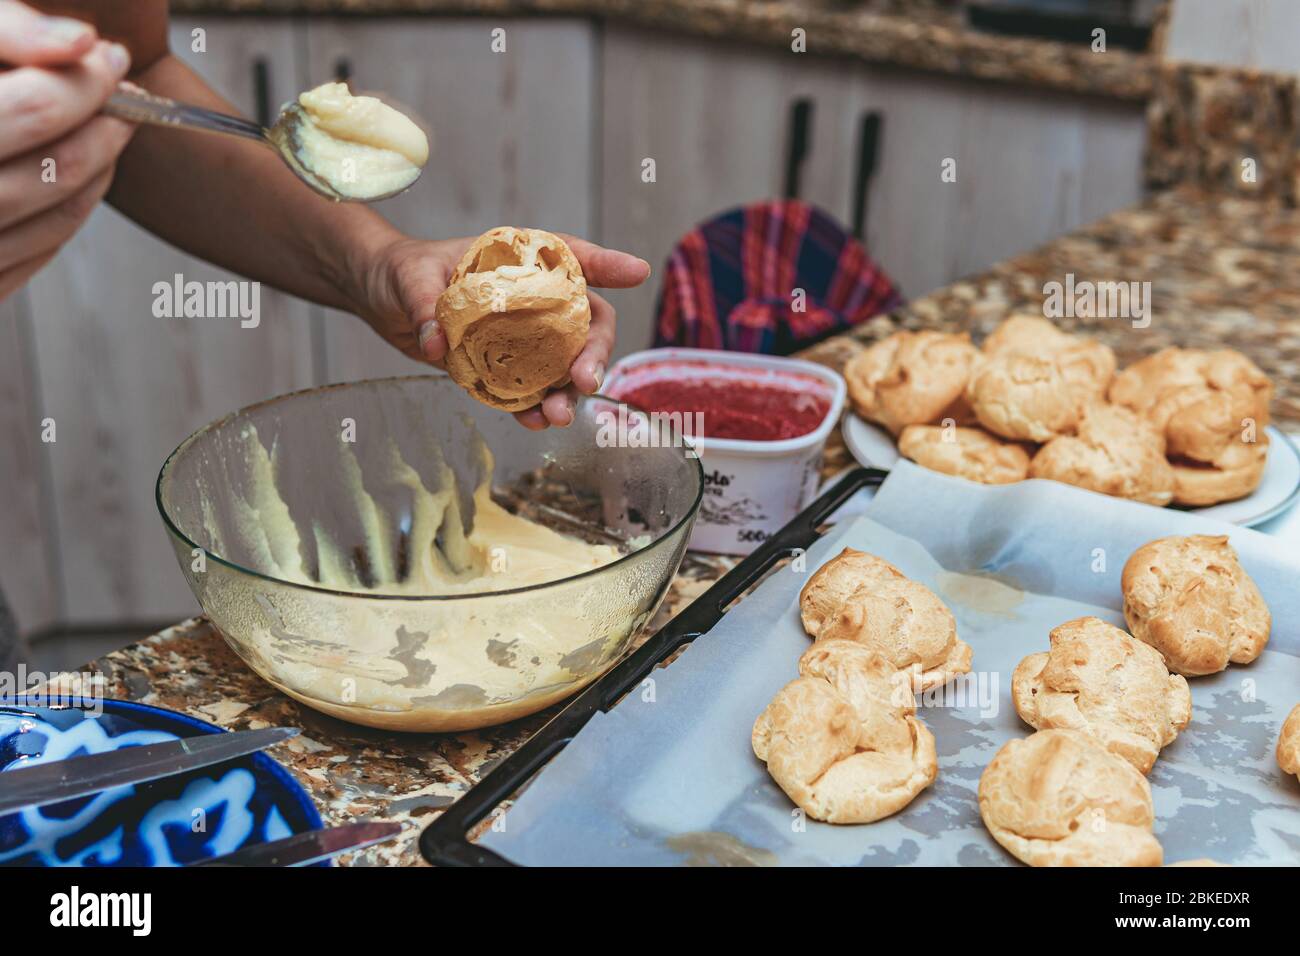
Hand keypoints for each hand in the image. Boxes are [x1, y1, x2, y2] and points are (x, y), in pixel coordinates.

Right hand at [0, 1, 134, 301]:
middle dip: (102, 126)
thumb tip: (78, 42)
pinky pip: (32, 253)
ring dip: (99, 168)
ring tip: (107, 126)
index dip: (84, 80)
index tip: (106, 53)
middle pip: (53, 167)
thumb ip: (2, 31)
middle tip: (123, 90)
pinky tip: (76, 173)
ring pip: (54, 214)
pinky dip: (69, 210)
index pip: (32, 109)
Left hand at [352, 232, 650, 428]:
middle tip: (586, 379)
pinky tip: (534, 422)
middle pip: (582, 322)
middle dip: (594, 351)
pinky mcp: (500, 365)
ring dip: (567, 391)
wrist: (379, 298)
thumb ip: (425, 305)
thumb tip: (437, 342)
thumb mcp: (409, 279)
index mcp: (520, 261)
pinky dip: (533, 407)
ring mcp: (520, 335)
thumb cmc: (400, 272)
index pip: (572, 257)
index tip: (636, 271)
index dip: (606, 264)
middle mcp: (531, 298)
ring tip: (558, 415)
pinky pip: (528, 389)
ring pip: (562, 363)